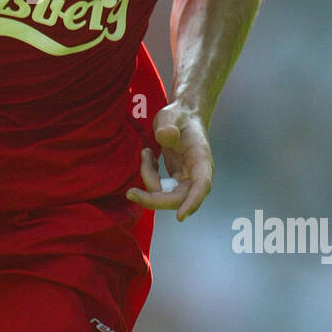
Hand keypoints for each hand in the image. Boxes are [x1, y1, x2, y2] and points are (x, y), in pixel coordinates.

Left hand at [126, 103, 213, 221]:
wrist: (182, 115)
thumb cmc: (179, 114)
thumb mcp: (171, 114)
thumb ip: (169, 125)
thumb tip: (166, 137)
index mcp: (201, 159)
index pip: (201, 185)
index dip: (192, 202)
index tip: (180, 217)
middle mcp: (197, 174)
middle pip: (178, 198)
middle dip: (153, 198)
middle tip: (130, 193)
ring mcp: (187, 179)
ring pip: (165, 194)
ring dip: (149, 178)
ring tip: (147, 153)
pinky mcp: (176, 180)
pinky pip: (159, 188)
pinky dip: (150, 175)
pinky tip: (149, 156)